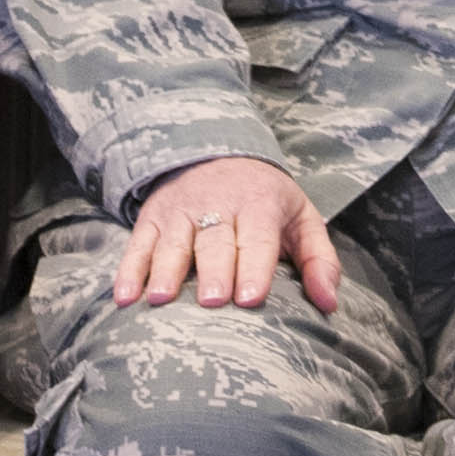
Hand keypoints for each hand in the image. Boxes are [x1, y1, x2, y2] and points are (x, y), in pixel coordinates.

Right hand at [115, 156, 342, 317]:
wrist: (218, 151)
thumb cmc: (267, 200)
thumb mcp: (301, 218)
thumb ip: (319, 260)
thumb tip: (330, 304)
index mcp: (259, 204)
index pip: (257, 237)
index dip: (254, 267)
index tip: (250, 298)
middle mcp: (218, 204)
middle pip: (215, 241)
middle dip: (214, 271)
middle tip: (213, 302)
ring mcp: (181, 210)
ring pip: (174, 242)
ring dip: (166, 271)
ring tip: (160, 299)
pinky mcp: (153, 218)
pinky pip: (138, 245)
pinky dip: (129, 270)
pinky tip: (124, 297)